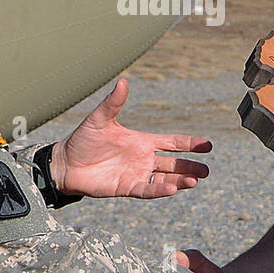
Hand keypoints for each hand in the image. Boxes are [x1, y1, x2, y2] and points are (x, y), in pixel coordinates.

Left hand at [51, 78, 211, 198]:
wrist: (65, 163)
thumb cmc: (83, 140)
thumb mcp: (99, 119)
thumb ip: (113, 103)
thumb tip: (122, 81)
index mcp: (141, 141)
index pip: (171, 142)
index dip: (189, 143)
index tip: (207, 145)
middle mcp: (142, 159)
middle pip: (173, 163)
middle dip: (190, 166)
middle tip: (207, 170)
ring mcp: (136, 174)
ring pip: (164, 179)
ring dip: (180, 180)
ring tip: (195, 180)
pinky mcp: (126, 188)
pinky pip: (147, 190)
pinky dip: (160, 191)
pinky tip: (174, 189)